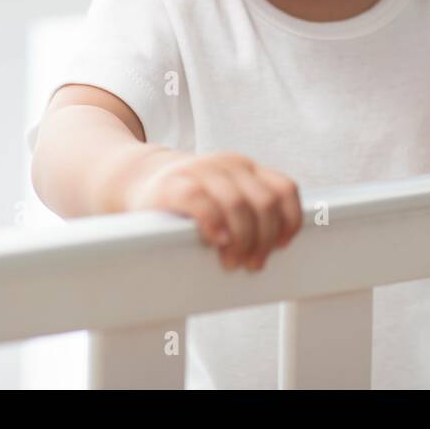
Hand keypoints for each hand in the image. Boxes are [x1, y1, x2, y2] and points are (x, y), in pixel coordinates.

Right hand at [123, 150, 302, 270]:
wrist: (140, 179)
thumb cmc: (191, 196)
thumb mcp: (226, 193)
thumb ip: (251, 207)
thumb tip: (280, 245)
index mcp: (247, 168)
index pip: (284, 189)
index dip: (290, 220)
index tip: (282, 246)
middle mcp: (229, 164)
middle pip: (264, 203)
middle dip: (263, 239)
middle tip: (253, 263)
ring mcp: (202, 170)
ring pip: (238, 204)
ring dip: (242, 240)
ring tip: (233, 262)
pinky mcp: (176, 184)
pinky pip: (202, 202)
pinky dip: (214, 224)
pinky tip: (217, 241)